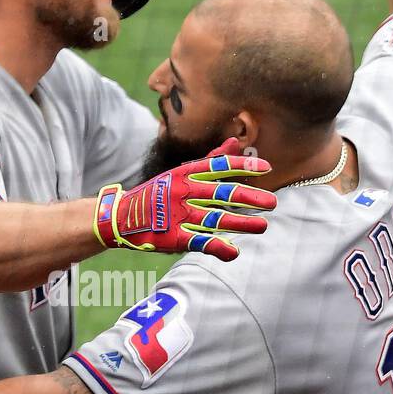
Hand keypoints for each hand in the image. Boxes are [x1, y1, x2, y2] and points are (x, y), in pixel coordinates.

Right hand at [93, 137, 276, 261]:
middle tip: (271, 202)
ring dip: (242, 223)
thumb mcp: (179, 172)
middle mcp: (183, 192)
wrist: (120, 217)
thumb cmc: (156, 194)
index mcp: (185, 174)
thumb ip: (211, 160)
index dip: (244, 165)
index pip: (219, 166)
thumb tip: (234, 141)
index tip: (266, 167)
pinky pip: (200, 242)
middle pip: (222, 192)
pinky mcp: (173, 238)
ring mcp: (178, 215)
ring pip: (216, 218)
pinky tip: (233, 251)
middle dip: (250, 197)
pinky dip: (218, 247)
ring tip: (263, 225)